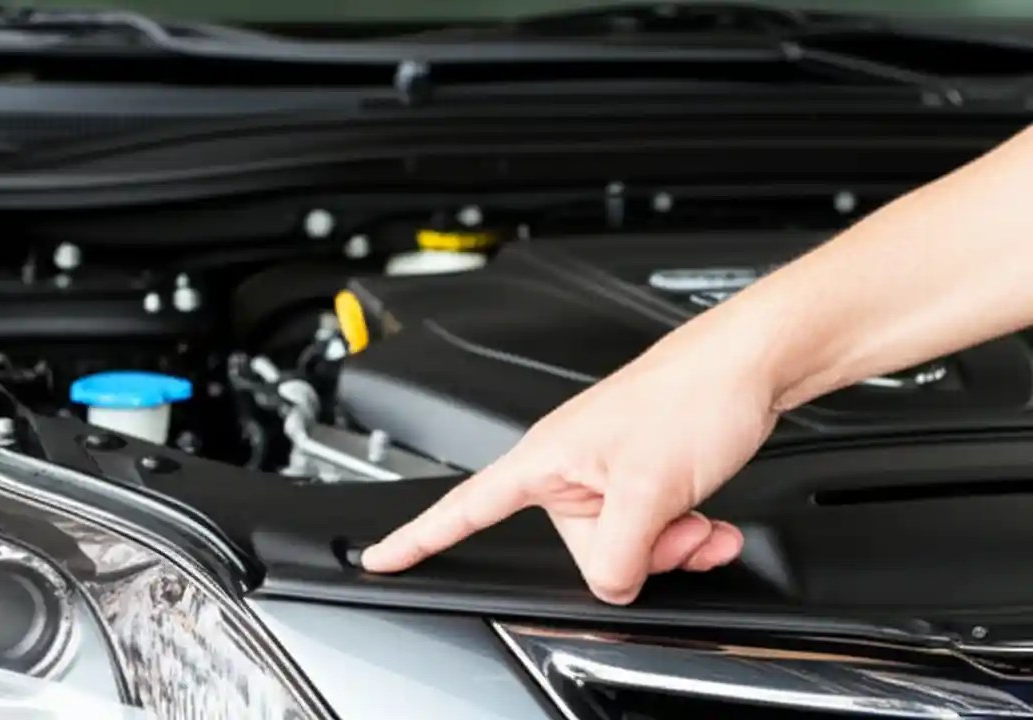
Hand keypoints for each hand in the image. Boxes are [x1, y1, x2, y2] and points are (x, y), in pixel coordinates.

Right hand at [360, 322, 780, 604]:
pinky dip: (685, 532)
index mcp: (545, 459)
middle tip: (670, 521)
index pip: (465, 507)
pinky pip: (652, 527)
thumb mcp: (649, 489)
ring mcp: (609, 470)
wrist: (749, 365)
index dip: (419, 538)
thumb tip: (609, 587)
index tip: (381, 558)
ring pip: (625, 544)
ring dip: (671, 544)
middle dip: (636, 552)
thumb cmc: (692, 394)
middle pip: (579, 549)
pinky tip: (710, 521)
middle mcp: (570, 466)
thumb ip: (617, 554)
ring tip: (698, 517)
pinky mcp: (644, 472)